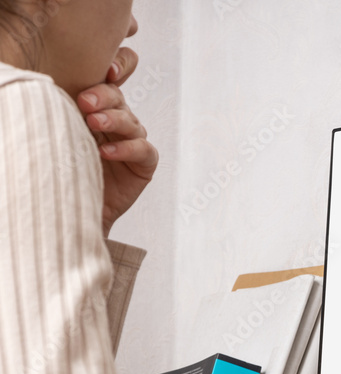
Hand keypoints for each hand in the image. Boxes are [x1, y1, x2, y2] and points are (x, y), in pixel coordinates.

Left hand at [76, 47, 158, 236]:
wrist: (74, 206)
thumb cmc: (65, 168)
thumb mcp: (63, 132)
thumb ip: (67, 111)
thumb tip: (61, 89)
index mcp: (97, 107)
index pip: (112, 80)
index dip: (121, 67)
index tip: (108, 71)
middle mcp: (117, 121)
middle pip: (118, 98)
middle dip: (104, 97)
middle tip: (84, 102)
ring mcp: (132, 141)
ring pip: (131, 121)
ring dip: (113, 121)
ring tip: (93, 124)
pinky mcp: (145, 163)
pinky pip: (142, 150)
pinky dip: (126, 149)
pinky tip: (106, 153)